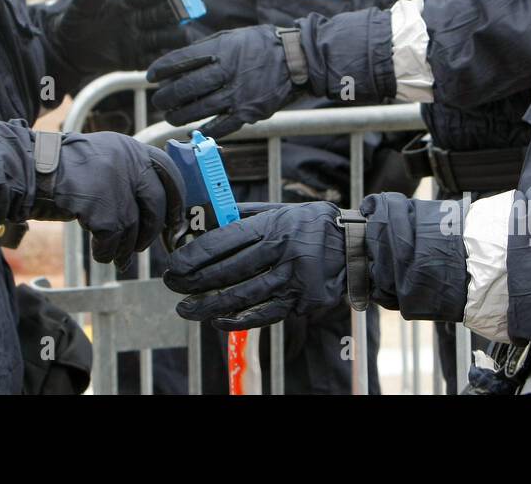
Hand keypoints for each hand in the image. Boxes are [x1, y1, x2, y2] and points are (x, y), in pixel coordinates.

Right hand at [34, 131, 184, 269]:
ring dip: (126, 247)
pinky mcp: (102, 206)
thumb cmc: (60, 169)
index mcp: (130, 148)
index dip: (175, 200)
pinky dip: (107, 251)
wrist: (28, 169)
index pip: (169, 172)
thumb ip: (126, 175)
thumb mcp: (101, 161)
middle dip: (153, 230)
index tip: (176, 222)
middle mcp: (128, 161)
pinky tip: (101, 253)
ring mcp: (116, 183)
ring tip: (119, 258)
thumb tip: (151, 206)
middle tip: (143, 246)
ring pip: (134, 225)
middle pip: (157, 203)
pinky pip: (113, 238)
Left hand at [47, 0, 191, 76]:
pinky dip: (162, 58)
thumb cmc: (74, 20)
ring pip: (163, 37)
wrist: (66, 47)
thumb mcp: (81, 3)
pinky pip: (152, 59)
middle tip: (186, 12)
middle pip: (163, 16)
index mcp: (128, 2)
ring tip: (184, 36)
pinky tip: (171, 59)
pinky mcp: (134, 59)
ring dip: (174, 36)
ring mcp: (138, 40)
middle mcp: (138, 20)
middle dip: (175, 14)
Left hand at [146, 24, 297, 136]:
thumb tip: (180, 59)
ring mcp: (238, 93)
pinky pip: (222, 125)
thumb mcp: (233, 36)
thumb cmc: (262, 45)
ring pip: (199, 109)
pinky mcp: (249, 111)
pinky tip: (195, 131)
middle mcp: (227, 71)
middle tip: (158, 101)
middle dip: (167, 96)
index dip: (162, 69)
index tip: (151, 76)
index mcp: (221, 50)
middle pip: (186, 87)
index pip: (182, 60)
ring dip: (180, 115)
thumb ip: (207, 47)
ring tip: (171, 117)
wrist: (297, 59)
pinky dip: (206, 129)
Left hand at [163, 202, 346, 328]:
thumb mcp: (285, 209)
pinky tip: (219, 321)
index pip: (226, 240)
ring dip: (210, 305)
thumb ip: (250, 214)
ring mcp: (293, 277)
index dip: (197, 254)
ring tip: (186, 309)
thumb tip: (213, 215)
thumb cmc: (315, 226)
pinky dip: (240, 319)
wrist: (359, 247)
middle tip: (172, 285)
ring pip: (244, 294)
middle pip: (229, 269)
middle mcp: (281, 250)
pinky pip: (265, 313)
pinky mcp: (302, 300)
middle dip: (195, 280)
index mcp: (274, 225)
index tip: (175, 263)